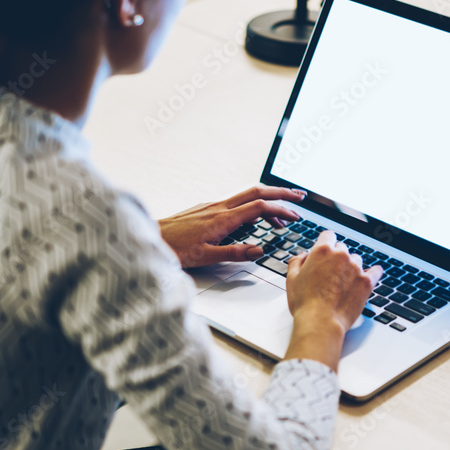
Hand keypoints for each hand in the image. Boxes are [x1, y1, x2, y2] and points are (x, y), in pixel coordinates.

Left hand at [159, 186, 306, 267]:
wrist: (149, 237)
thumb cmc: (173, 249)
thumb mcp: (206, 258)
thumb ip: (235, 253)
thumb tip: (260, 250)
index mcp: (222, 219)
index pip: (259, 207)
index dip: (281, 209)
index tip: (295, 216)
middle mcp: (218, 207)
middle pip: (257, 191)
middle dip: (281, 192)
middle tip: (300, 196)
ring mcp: (212, 205)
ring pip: (246, 195)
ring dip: (268, 199)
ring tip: (281, 214)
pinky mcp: (206, 208)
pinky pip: (235, 201)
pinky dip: (251, 205)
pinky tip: (254, 217)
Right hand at [283, 231, 384, 370]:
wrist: (321, 323)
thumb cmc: (305, 303)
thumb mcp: (291, 279)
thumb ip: (297, 261)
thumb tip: (303, 256)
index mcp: (322, 251)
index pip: (328, 236)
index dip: (325, 243)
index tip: (325, 250)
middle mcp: (341, 255)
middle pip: (342, 248)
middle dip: (336, 257)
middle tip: (330, 272)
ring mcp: (356, 268)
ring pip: (356, 259)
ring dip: (351, 266)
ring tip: (343, 282)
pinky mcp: (367, 282)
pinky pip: (375, 271)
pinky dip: (373, 272)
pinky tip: (372, 273)